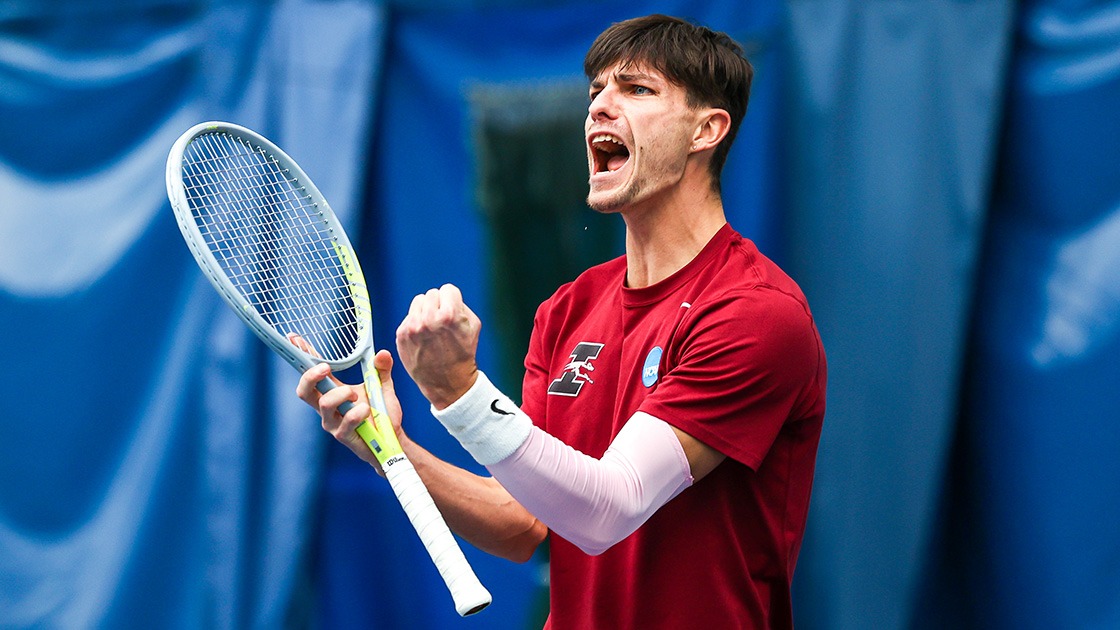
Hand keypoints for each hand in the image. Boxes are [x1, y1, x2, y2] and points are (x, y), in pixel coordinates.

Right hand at [293, 343, 403, 475]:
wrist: (393, 440)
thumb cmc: (383, 414)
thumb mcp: (383, 387)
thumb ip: (381, 369)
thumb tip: (382, 353)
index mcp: (334, 392)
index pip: (314, 372)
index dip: (303, 356)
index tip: (294, 338)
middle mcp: (328, 407)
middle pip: (304, 391)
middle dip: (311, 376)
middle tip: (326, 368)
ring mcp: (333, 422)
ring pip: (324, 404)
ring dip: (341, 395)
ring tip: (356, 396)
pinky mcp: (342, 436)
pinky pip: (344, 422)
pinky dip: (357, 413)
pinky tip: (367, 411)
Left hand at [396, 283, 480, 408]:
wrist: (447, 382)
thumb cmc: (463, 352)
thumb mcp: (473, 326)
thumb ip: (460, 305)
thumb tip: (445, 295)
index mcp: (449, 315)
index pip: (448, 289)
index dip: (453, 300)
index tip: (453, 312)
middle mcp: (429, 319)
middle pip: (432, 294)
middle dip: (439, 305)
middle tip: (443, 322)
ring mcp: (413, 327)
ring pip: (418, 301)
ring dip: (426, 310)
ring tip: (433, 328)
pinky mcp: (402, 335)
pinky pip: (409, 316)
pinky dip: (416, 323)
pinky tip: (423, 337)